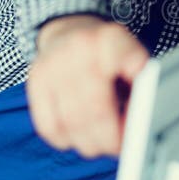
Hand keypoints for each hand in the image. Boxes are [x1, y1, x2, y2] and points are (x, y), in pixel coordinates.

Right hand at [26, 17, 148, 157]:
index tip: (138, 130)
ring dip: (90, 144)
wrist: (68, 32)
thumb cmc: (107, 53)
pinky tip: (79, 135)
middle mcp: (78, 50)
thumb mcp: (133, 54)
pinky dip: (67, 140)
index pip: (128, 76)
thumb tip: (143, 114)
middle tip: (121, 147)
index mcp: (110, 40)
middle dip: (111, 139)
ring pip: (71, 123)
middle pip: (95, 110)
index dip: (132, 113)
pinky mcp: (35, 83)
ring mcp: (52, 66)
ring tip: (102, 143)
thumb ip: (143, 80)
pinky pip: (49, 127)